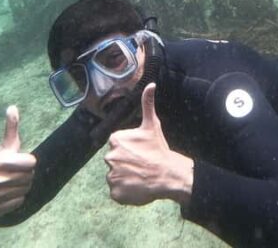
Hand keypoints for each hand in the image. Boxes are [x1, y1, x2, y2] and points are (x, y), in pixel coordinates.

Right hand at [0, 105, 36, 216]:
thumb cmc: (2, 164)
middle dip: (26, 176)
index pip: (31, 163)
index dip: (29, 163)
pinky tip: (9, 195)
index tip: (22, 162)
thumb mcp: (7, 146)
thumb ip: (12, 128)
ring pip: (25, 190)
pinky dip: (17, 200)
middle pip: (29, 178)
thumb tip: (12, 107)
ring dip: (22, 188)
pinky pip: (18, 203)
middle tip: (16, 174)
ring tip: (12, 184)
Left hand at [104, 83, 193, 206]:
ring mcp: (111, 176)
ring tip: (141, 175)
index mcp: (116, 140)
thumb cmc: (159, 149)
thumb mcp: (152, 124)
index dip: (130, 149)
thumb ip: (147, 103)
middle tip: (142, 164)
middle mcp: (109, 157)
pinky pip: (118, 191)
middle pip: (116, 160)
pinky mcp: (115, 192)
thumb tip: (151, 84)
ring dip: (126, 177)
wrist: (167, 174)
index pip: (118, 145)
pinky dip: (126, 191)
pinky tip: (137, 186)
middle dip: (127, 162)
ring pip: (116, 176)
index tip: (141, 152)